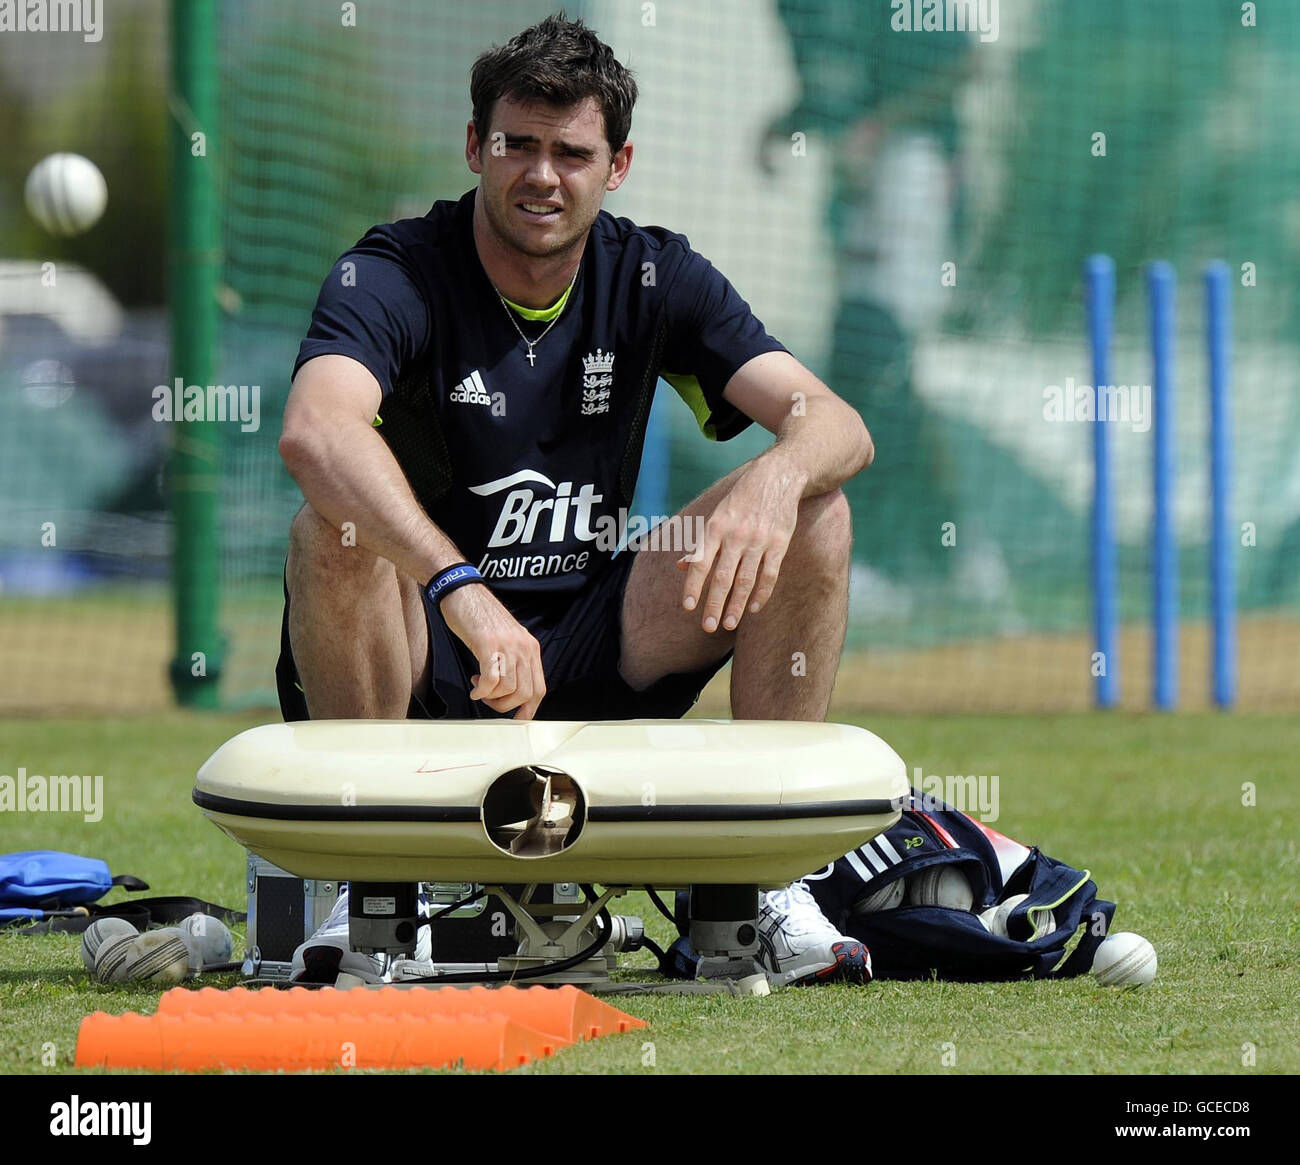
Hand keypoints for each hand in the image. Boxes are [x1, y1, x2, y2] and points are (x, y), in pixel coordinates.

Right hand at [438, 583, 545, 718]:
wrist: (462, 591)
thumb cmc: (479, 616)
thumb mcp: (506, 639)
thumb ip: (513, 661)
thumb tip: (512, 690)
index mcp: (530, 647)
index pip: (539, 688)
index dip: (529, 709)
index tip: (517, 719)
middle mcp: (523, 647)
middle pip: (526, 693)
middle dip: (506, 706)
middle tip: (490, 700)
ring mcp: (507, 645)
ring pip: (509, 690)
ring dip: (492, 698)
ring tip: (480, 689)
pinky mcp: (488, 644)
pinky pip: (491, 679)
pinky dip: (482, 690)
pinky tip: (474, 687)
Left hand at [677, 461, 801, 632]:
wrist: (777, 477)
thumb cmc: (742, 500)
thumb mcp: (717, 515)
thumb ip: (701, 543)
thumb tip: (682, 566)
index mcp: (716, 527)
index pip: (700, 562)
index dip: (693, 585)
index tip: (688, 607)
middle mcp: (736, 535)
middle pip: (723, 577)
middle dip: (715, 604)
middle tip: (708, 626)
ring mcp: (759, 540)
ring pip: (746, 580)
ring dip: (737, 605)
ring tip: (729, 624)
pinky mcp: (779, 543)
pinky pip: (770, 574)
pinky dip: (761, 593)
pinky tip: (753, 608)